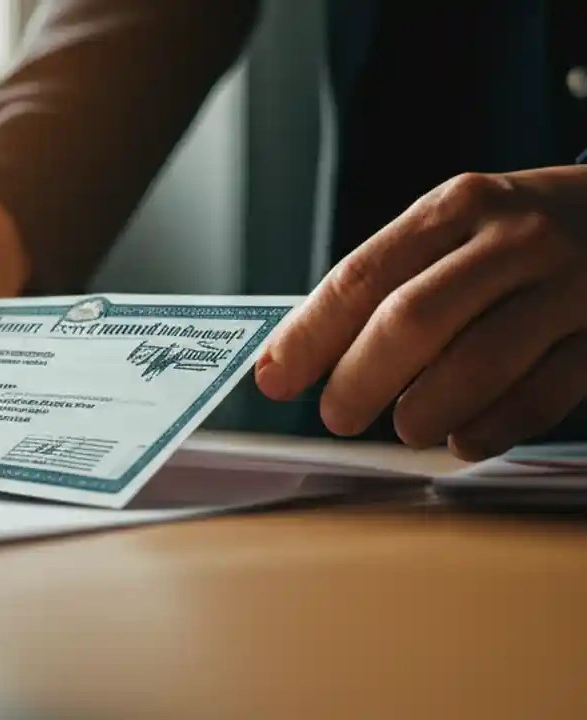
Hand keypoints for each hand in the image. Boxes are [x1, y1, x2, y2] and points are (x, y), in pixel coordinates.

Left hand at [256, 166, 586, 459]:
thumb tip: (309, 353)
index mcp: (460, 207)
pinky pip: (541, 395)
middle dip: (359, 381)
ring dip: (423, 411)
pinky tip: (465, 437)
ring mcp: (572, 286)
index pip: (362, 276)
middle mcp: (516, 239)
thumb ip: (396, 280)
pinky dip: (490, 427)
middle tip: (337, 415)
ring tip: (406, 428)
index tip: (273, 379)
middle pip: (411, 321)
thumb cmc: (530, 233)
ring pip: (476, 364)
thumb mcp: (465, 225)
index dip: (308, 337)